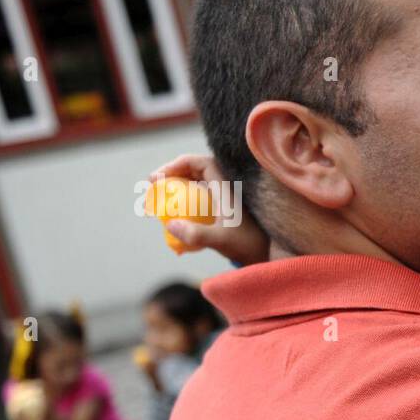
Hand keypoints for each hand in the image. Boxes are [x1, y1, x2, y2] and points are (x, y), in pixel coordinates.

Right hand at [150, 153, 270, 263]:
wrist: (269, 256)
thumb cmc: (249, 246)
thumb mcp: (222, 240)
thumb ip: (198, 235)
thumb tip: (170, 224)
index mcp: (227, 185)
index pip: (199, 162)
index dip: (176, 165)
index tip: (157, 178)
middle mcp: (226, 188)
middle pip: (194, 171)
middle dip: (171, 176)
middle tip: (151, 189)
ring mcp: (224, 199)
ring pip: (196, 186)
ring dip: (176, 190)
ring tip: (156, 202)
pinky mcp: (223, 211)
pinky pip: (200, 201)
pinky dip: (185, 204)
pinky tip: (173, 221)